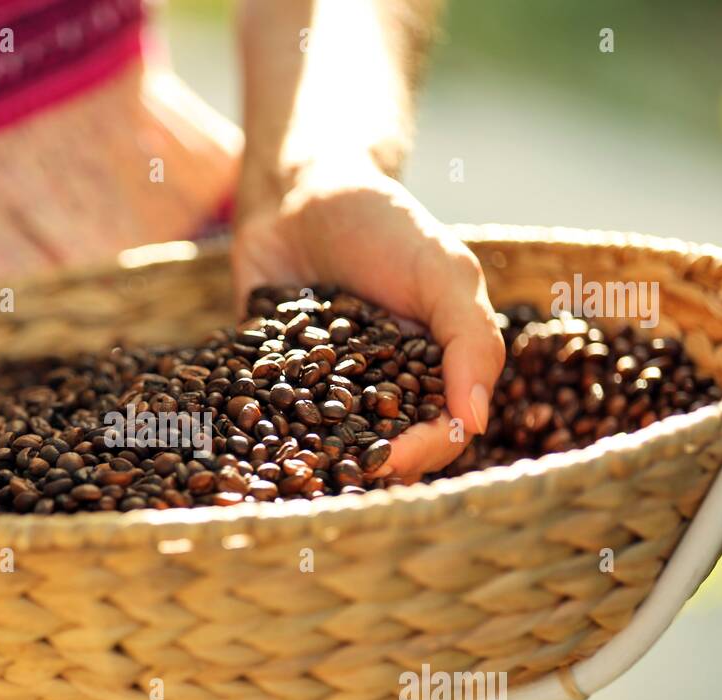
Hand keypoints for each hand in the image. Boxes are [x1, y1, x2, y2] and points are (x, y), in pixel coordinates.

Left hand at [233, 156, 504, 479]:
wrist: (299, 191)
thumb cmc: (383, 224)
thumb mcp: (443, 272)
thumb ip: (470, 341)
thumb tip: (475, 424)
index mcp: (433, 372)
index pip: (440, 433)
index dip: (421, 453)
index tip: (390, 462)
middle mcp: (382, 391)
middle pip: (385, 452)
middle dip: (367, 471)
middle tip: (342, 480)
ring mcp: (325, 391)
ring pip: (326, 448)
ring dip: (313, 469)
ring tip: (294, 485)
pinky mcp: (271, 383)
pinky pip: (268, 423)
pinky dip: (260, 442)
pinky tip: (246, 460)